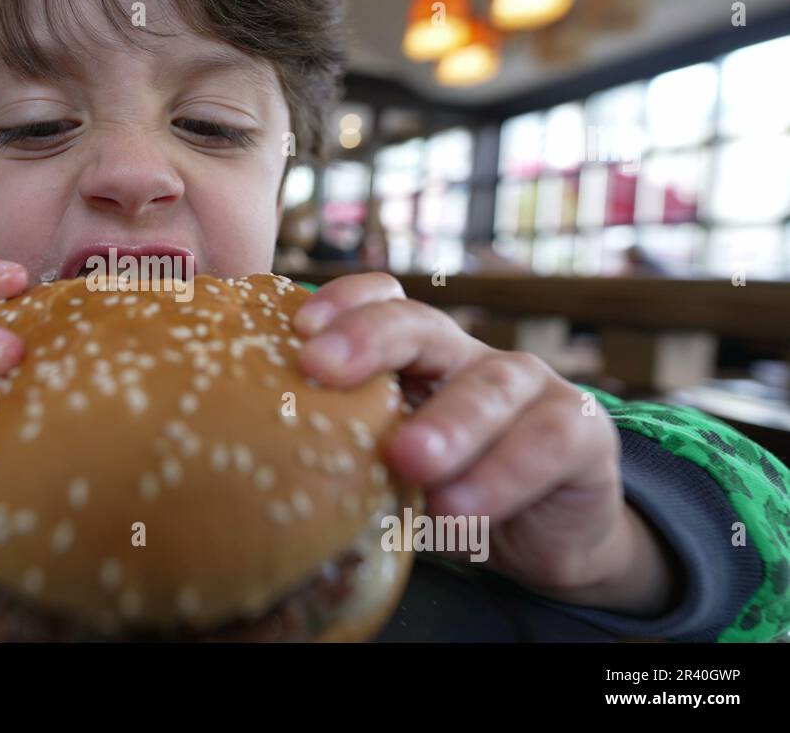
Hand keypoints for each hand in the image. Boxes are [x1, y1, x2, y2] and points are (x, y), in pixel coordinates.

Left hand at [293, 273, 679, 614]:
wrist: (548, 538)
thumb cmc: (449, 494)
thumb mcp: (393, 472)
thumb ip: (350, 454)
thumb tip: (260, 463)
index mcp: (415, 358)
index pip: (380, 302)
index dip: (341, 304)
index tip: (298, 332)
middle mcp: (468, 358)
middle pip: (421, 325)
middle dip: (369, 340)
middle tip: (321, 368)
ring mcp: (530, 387)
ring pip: (486, 388)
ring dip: (444, 425)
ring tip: (405, 462)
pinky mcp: (581, 429)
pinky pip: (543, 442)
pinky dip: (500, 476)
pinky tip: (460, 509)